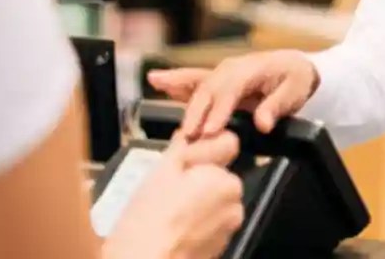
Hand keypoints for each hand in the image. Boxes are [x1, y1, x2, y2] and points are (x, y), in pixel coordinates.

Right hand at [105, 133, 244, 258]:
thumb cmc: (150, 222)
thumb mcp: (160, 173)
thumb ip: (180, 149)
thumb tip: (186, 137)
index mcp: (225, 181)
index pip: (226, 145)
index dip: (202, 148)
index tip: (182, 157)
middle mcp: (234, 204)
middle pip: (218, 177)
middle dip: (197, 178)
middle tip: (168, 186)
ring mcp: (227, 229)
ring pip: (213, 201)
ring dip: (196, 200)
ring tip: (167, 209)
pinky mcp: (218, 247)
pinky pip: (209, 224)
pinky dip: (195, 221)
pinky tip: (172, 225)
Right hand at [148, 50, 319, 137]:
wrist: (295, 66)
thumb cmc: (295, 78)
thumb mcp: (295, 92)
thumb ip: (277, 107)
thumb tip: (263, 123)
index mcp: (251, 69)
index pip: (232, 89)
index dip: (219, 110)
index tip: (210, 130)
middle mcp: (232, 68)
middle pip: (210, 88)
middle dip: (197, 110)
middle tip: (187, 135)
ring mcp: (222, 72)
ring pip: (198, 83)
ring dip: (178, 89)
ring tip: (159, 92)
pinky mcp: (217, 80)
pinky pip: (194, 79)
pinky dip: (176, 80)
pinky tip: (157, 80)